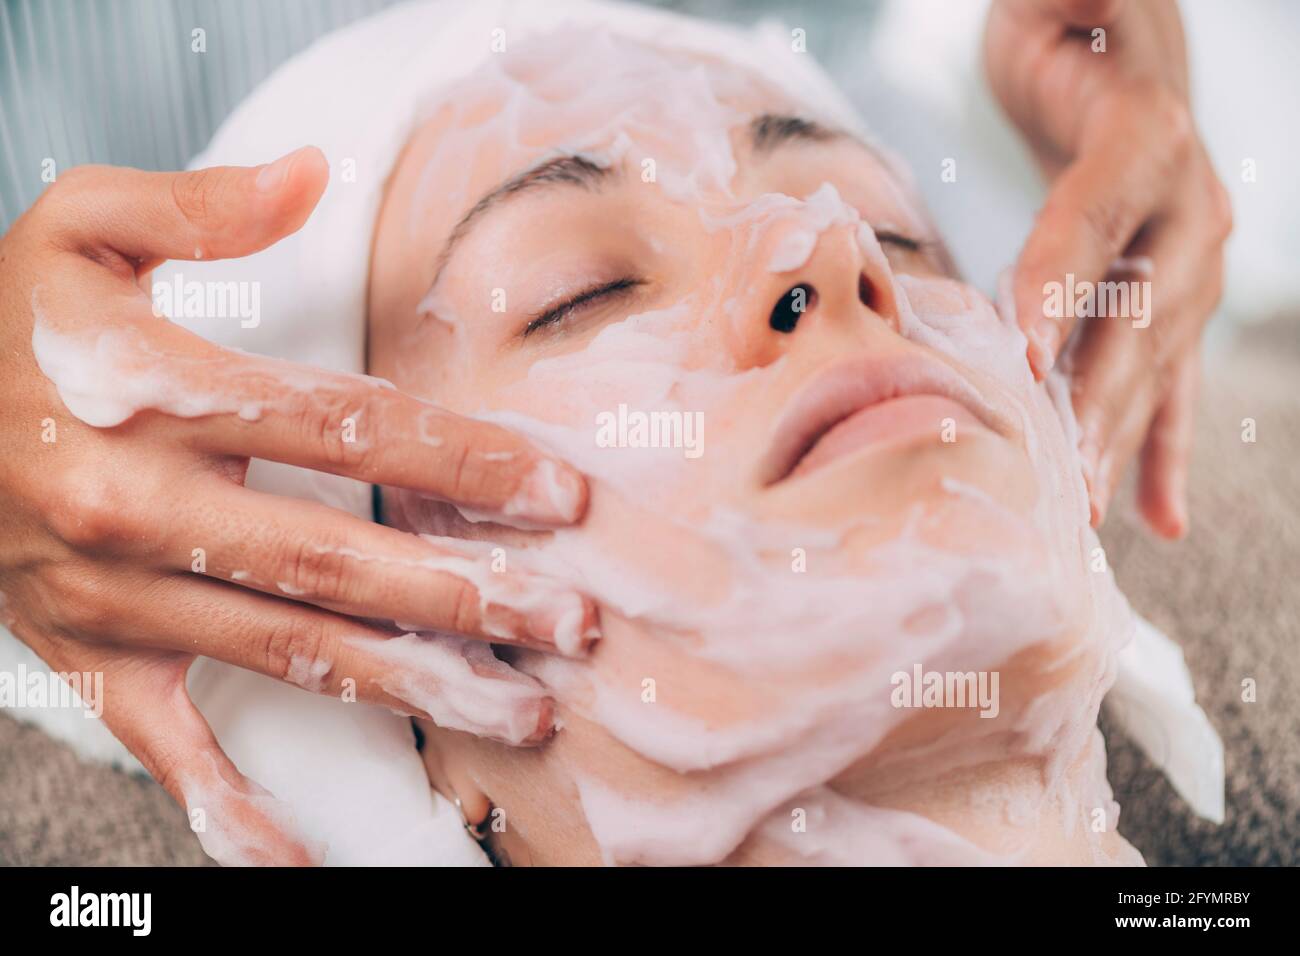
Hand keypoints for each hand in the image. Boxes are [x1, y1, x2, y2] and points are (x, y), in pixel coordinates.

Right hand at [0, 148, 595, 862]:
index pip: (343, 428)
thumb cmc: (3, 331)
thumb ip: (199, 206)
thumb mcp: (77, 230)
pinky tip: (306, 855)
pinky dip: (232, 806)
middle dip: (466, 594)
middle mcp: (140, 508)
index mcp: (153, 398)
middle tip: (573, 624)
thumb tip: (312, 172)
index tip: (558, 496)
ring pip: (290, 651)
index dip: (461, 463)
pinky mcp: (93, 653)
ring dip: (412, 684)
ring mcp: (116, 595)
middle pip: (335, 558)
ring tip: (519, 708)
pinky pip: (166, 745)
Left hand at [985, 0, 1231, 535]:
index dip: (1059, 288)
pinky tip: (1155, 520)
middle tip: (1057, 478)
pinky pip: (1170, 384)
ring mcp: (1189, 266)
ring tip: (1088, 519)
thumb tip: (1057, 20)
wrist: (1116, 51)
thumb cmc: (1070, 25)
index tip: (1024, 361)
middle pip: (1134, 317)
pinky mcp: (1169, 300)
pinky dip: (1163, 453)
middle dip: (1094, 401)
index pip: (1094, 223)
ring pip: (1151, 365)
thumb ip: (1062, 16)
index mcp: (1148, 143)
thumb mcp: (1065, 3)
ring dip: (1120, 442)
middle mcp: (1188, 211)